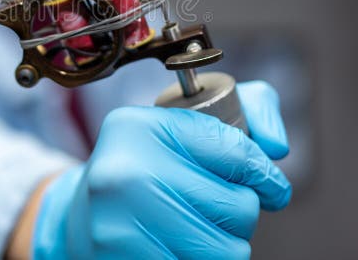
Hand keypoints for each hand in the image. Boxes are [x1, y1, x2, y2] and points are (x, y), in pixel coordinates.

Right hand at [32, 81, 290, 259]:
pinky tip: (177, 247)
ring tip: (195, 228)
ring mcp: (118, 226)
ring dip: (223, 245)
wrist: (81, 217)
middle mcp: (125, 174)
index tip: (269, 186)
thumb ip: (247, 111)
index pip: (236, 151)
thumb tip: (276, 146)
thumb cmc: (145, 169)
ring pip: (227, 250)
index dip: (264, 173)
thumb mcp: (183, 126)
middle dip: (239, 212)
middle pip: (238, 206)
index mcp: (140, 128)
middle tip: (213, 206)